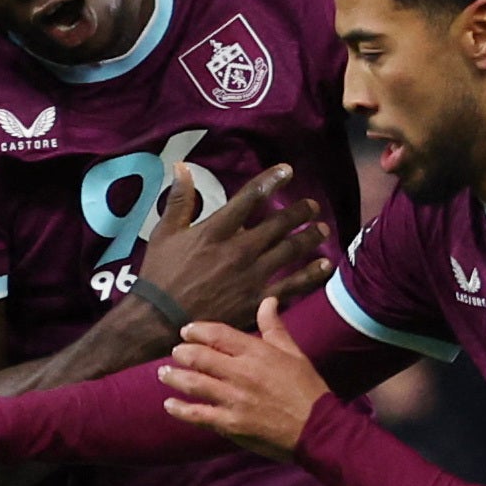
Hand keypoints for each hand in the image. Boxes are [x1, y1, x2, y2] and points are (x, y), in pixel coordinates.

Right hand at [135, 160, 328, 326]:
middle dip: (299, 211)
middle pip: (278, 223)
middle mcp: (239, 249)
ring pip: (290, 250)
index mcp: (216, 230)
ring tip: (322, 230)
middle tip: (312, 205)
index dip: (271, 180)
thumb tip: (182, 166)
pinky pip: (292, 285)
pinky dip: (312, 274)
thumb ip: (179, 199)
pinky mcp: (258, 300)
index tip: (288, 170)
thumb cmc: (160, 274)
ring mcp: (251, 275)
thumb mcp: (164, 232)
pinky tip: (325, 265)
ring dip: (310, 237)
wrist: (160, 319)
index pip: (250, 197)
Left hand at [161, 297, 328, 457]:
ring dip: (174, 377)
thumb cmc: (308, 390)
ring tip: (164, 374)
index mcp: (257, 353)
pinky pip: (197, 414)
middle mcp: (242, 373)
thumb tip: (268, 301)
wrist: (318, 429)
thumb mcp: (295, 353)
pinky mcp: (231, 424)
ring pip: (193, 383)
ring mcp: (234, 399)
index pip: (217, 334)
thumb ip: (274, 328)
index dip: (197, 330)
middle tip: (175, 353)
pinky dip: (180, 409)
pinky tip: (170, 404)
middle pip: (199, 357)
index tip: (186, 332)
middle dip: (181, 353)